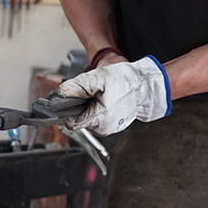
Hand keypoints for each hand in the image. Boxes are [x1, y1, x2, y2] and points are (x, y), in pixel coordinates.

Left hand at [56, 55, 170, 135]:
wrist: (145, 86)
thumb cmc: (125, 82)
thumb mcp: (97, 78)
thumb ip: (77, 87)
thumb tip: (62, 93)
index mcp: (98, 119)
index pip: (71, 123)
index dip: (69, 109)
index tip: (74, 98)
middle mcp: (103, 129)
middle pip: (80, 119)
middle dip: (82, 105)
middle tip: (94, 92)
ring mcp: (109, 129)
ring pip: (89, 119)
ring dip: (91, 107)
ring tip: (104, 95)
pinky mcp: (113, 126)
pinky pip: (99, 118)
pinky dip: (100, 109)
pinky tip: (109, 99)